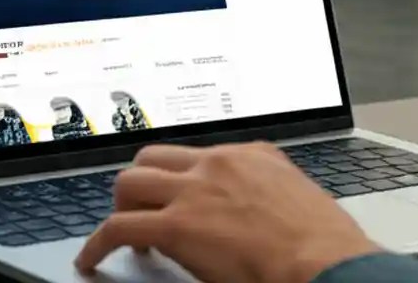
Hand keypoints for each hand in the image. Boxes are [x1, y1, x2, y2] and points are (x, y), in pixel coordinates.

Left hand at [76, 142, 380, 281]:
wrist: (324, 263)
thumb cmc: (325, 246)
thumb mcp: (299, 201)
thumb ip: (270, 197)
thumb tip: (259, 219)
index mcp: (253, 155)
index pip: (200, 155)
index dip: (182, 179)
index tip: (179, 197)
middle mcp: (219, 163)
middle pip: (156, 157)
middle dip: (143, 184)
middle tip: (144, 211)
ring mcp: (195, 190)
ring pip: (131, 181)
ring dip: (122, 206)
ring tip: (123, 234)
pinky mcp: (176, 224)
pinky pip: (117, 227)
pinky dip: (98, 243)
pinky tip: (92, 258)